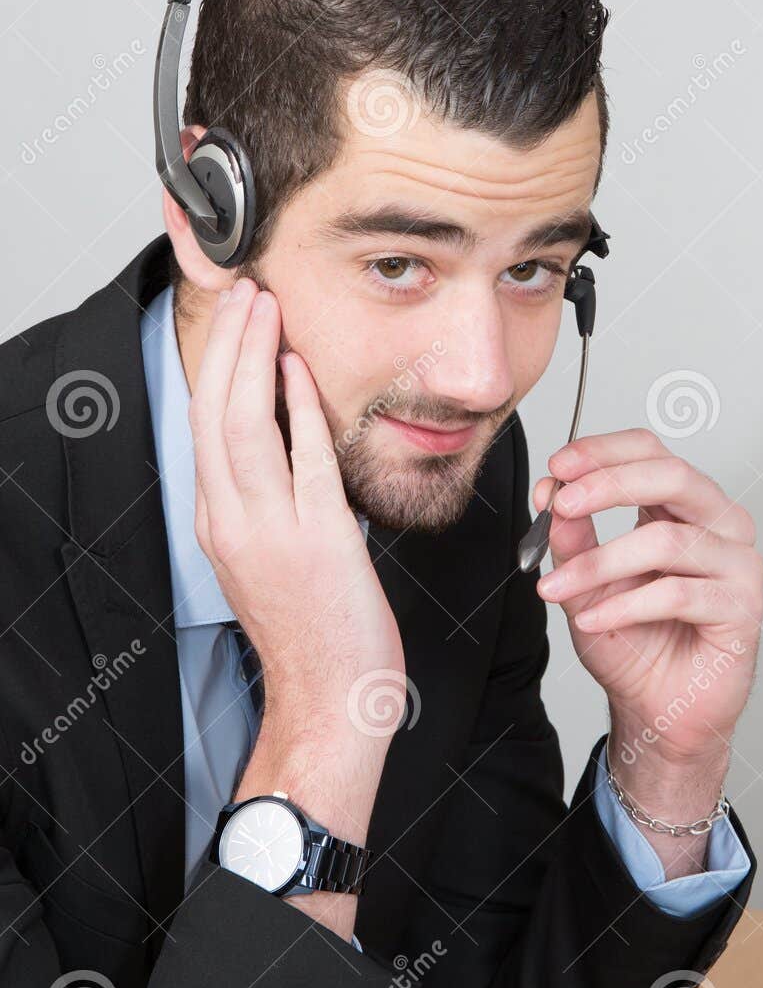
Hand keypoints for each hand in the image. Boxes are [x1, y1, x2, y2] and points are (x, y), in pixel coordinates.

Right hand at [189, 277, 406, 833]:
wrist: (331, 698)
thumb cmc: (313, 633)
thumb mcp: (272, 559)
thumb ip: (270, 502)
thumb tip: (287, 445)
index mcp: (220, 524)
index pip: (205, 426)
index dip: (216, 365)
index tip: (233, 319)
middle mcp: (234, 523)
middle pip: (214, 413)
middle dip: (227, 343)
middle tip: (244, 289)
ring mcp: (272, 532)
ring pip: (244, 426)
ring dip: (253, 359)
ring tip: (264, 308)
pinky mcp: (319, 541)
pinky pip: (304, 460)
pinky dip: (299, 408)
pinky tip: (301, 369)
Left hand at [532, 428, 762, 773]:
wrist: (657, 708)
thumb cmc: (633, 643)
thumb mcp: (585, 584)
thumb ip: (571, 537)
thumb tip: (549, 490)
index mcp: (683, 507)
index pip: (651, 452)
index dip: (604, 451)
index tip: (558, 466)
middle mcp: (719, 525)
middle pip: (671, 477)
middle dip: (608, 485)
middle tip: (561, 506)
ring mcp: (737, 564)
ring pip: (666, 540)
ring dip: (601, 562)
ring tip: (557, 589)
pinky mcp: (742, 607)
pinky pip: (676, 594)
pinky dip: (624, 606)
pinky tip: (593, 620)